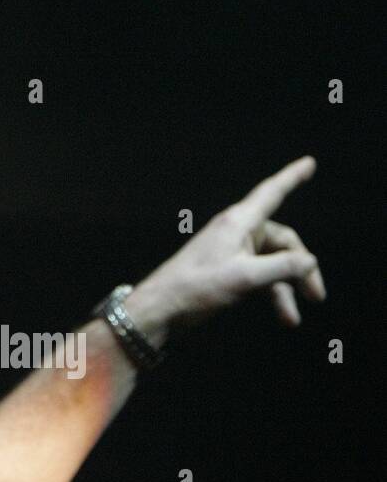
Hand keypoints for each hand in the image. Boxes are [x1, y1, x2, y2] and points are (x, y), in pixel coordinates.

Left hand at [129, 155, 325, 336]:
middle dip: (301, 268)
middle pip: (284, 241)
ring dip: (288, 289)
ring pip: (275, 263)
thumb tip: (310, 261)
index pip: (272, 192)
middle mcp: (238, 231)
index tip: (309, 162)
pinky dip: (275, 294)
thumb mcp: (246, 277)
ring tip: (293, 319)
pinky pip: (262, 276)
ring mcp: (234, 251)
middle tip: (317, 296)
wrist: (164, 306)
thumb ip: (282, 267)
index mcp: (238, 222)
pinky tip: (285, 316)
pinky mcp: (230, 269)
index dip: (292, 177)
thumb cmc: (198, 286)